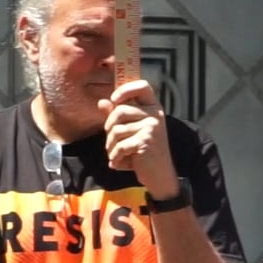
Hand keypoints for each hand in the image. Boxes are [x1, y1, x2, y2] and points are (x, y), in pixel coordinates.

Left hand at [100, 80, 176, 196]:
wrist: (160, 175)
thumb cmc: (144, 152)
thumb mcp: (131, 131)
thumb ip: (117, 116)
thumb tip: (101, 102)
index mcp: (154, 108)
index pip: (142, 86)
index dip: (125, 89)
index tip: (114, 100)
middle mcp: (155, 115)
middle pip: (120, 110)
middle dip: (109, 127)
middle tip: (110, 141)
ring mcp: (151, 127)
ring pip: (116, 130)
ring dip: (110, 146)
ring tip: (115, 155)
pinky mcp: (145, 141)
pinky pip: (120, 145)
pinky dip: (115, 157)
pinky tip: (118, 163)